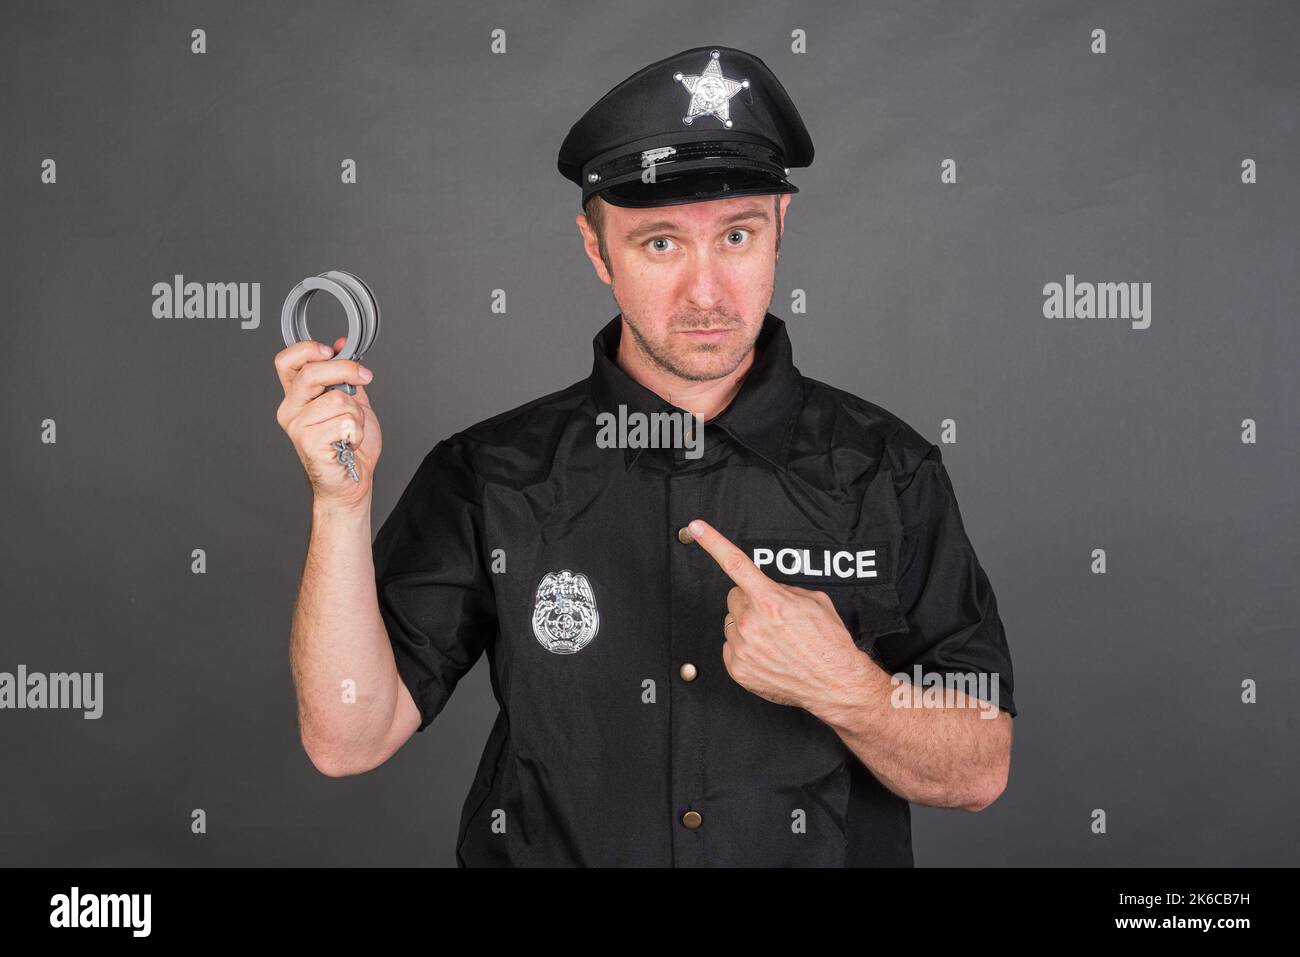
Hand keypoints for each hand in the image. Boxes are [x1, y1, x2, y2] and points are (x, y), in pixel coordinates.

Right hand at [274, 336, 382, 510]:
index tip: (331, 351)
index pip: (286, 362)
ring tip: (350, 431)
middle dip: (345, 370)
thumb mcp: (352, 402)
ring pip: (337, 400)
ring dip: (356, 415)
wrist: (353, 480)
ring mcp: (297, 427)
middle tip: (364, 377)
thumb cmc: (349, 446)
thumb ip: (345, 375)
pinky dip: (356, 433)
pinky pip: (344, 422)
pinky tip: (348, 444)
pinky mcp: (308, 443)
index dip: (307, 349)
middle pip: (311, 373)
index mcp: (298, 397)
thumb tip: (342, 345)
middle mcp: (291, 410)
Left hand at [687, 518, 864, 711]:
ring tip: (774, 640)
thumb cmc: (828, 644)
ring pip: (733, 623)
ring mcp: (742, 647)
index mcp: (770, 601)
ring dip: (748, 626)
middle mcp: (751, 623)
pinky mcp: (737, 668)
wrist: (834, 683)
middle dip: (750, 601)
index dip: (712, 542)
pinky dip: (745, 648)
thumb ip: (784, 590)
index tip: (696, 528)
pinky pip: (731, 646)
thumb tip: (769, 589)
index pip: (735, 563)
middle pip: (735, 597)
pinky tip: (766, 654)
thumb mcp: (814, 602)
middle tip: (773, 616)